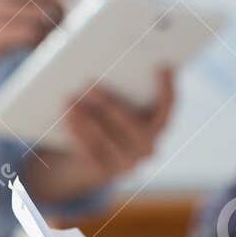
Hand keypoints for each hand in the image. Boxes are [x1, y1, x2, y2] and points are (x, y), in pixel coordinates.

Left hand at [57, 70, 175, 183]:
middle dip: (111, 106)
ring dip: (87, 118)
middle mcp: (148, 148)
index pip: (168, 107)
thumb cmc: (106, 121)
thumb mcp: (118, 106)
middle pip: (133, 126)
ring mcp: (128, 163)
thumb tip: (103, 64)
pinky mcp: (105, 172)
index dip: (167, 88)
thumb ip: (121, 89)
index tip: (162, 65)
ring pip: (107, 139)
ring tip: (69, 99)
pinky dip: (77, 132)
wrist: (89, 163)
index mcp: (158, 127)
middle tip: (90, 85)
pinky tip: (67, 117)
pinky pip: (90, 150)